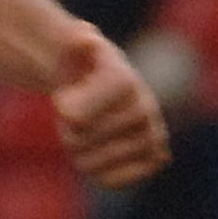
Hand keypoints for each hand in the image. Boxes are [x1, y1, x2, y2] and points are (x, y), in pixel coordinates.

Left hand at [49, 24, 167, 188]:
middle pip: (78, 140)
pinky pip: (111, 181)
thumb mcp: (72, 46)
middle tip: (77, 115)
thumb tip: (83, 37)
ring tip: (89, 131)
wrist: (101, 85)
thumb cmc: (80, 66)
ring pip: (89, 163)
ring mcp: (152, 137)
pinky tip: (100, 152)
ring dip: (79, 151)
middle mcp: (145, 109)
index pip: (77, 118)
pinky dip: (96, 170)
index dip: (65, 109)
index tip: (64, 96)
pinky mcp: (153, 161)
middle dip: (68, 130)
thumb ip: (75, 41)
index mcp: (124, 80)